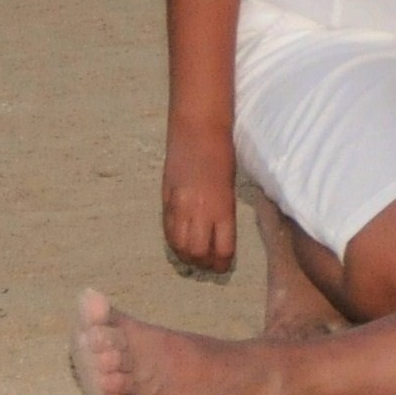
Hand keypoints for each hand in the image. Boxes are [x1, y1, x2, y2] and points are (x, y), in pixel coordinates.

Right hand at [162, 122, 236, 273]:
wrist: (197, 129)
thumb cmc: (222, 152)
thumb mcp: (229, 186)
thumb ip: (223, 211)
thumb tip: (218, 234)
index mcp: (221, 207)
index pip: (221, 248)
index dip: (222, 262)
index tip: (224, 265)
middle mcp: (199, 211)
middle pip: (198, 252)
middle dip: (204, 263)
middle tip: (209, 264)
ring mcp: (179, 206)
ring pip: (179, 245)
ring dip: (187, 255)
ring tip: (194, 257)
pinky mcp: (165, 199)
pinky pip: (168, 230)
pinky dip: (174, 241)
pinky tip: (180, 242)